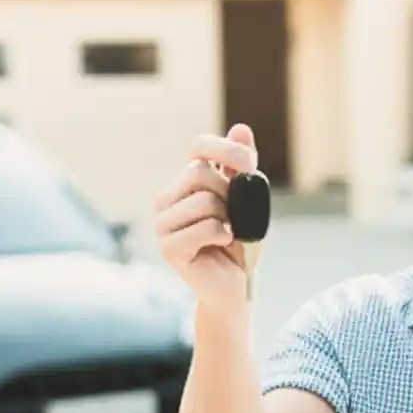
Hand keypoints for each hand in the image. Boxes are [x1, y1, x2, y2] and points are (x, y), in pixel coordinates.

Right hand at [154, 123, 257, 311]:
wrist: (235, 285)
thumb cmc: (239, 242)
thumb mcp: (246, 199)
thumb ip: (241, 167)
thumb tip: (241, 128)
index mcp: (183, 183)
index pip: (197, 147)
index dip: (224, 148)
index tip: (249, 162)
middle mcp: (167, 199)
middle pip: (198, 172)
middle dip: (227, 192)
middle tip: (234, 216)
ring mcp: (163, 224)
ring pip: (202, 200)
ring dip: (226, 218)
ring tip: (226, 233)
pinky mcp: (168, 248)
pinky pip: (203, 227)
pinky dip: (222, 234)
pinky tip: (221, 244)